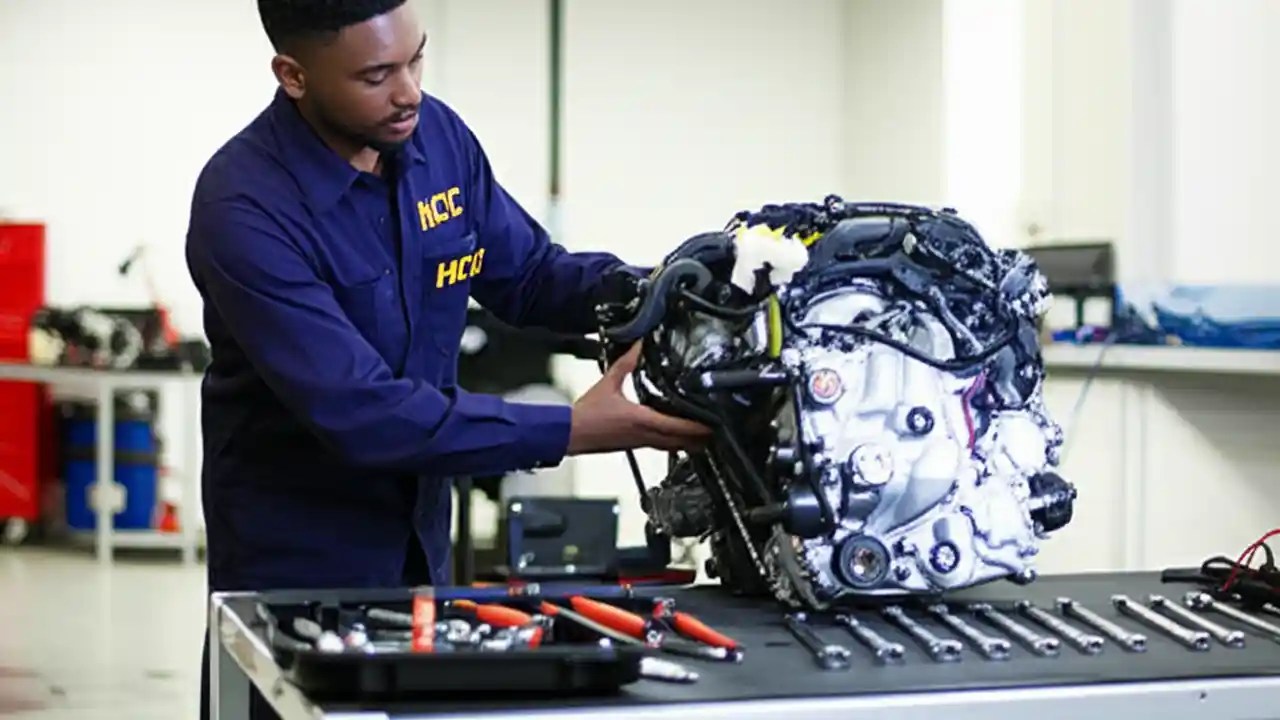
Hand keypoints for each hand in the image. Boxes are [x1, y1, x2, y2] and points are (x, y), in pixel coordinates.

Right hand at [567, 343, 711, 454]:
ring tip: (702, 436)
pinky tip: (675, 438)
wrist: (570, 433)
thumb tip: (638, 346)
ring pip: (671, 447)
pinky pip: (659, 447)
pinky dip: (672, 443)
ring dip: (688, 443)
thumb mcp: (608, 383)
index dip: (696, 426)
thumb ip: (625, 364)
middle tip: (714, 430)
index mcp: (640, 420)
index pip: (676, 426)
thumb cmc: (586, 414)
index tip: (711, 424)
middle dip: (699, 437)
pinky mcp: (633, 446)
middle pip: (680, 441)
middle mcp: (643, 435)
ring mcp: (639, 443)